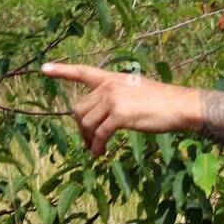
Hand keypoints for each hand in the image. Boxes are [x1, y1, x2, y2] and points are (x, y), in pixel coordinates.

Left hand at [41, 63, 202, 155]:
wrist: (179, 106)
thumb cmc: (162, 103)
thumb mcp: (135, 92)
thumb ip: (115, 98)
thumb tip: (100, 117)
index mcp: (112, 78)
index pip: (82, 72)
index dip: (62, 71)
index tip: (43, 69)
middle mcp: (109, 86)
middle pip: (79, 108)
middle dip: (80, 128)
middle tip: (88, 141)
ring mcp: (113, 99)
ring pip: (87, 123)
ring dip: (88, 140)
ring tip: (96, 150)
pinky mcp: (119, 115)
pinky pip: (99, 134)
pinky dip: (97, 146)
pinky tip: (100, 154)